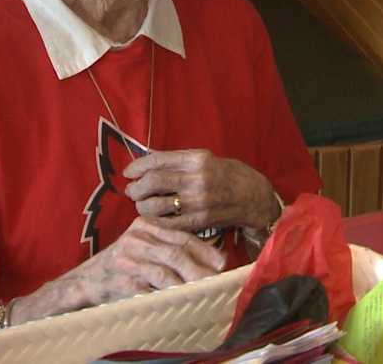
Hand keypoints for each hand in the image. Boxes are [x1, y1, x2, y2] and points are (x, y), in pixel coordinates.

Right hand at [12, 217, 224, 323]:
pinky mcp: (123, 281)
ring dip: (189, 284)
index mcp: (145, 225)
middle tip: (218, 280)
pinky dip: (169, 297)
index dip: (206, 249)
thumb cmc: (122, 265)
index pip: (182, 236)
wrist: (85, 282)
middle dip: (201, 268)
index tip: (223, 262)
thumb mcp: (144, 246)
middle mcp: (137, 238)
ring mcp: (129, 260)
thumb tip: (211, 258)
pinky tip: (182, 302)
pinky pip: (152, 290)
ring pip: (167, 272)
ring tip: (205, 292)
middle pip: (177, 253)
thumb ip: (169, 246)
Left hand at [123, 149, 279, 231]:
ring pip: (154, 206)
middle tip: (131, 190)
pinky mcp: (199, 222)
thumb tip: (148, 161)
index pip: (157, 160)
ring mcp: (197, 202)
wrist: (254, 198)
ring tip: (142, 205)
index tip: (128, 172)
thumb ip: (179, 161)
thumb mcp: (206, 158)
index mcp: (197, 159)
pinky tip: (154, 219)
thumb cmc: (229, 175)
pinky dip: (155, 222)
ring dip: (142, 206)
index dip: (137, 166)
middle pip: (152, 182)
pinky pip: (167, 224)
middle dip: (135, 188)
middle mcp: (196, 179)